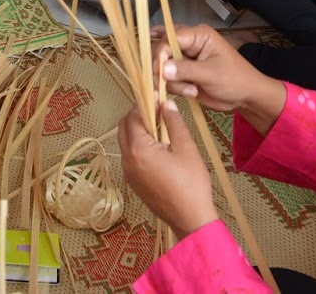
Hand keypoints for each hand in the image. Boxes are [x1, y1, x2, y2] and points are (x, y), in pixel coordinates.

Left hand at [118, 103, 217, 239]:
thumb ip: (174, 123)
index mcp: (138, 149)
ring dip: (138, 132)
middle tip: (158, 113)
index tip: (157, 97)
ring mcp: (128, 173)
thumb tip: (166, 103)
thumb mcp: (186, 148)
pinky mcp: (134, 183)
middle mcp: (127, 160)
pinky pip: (131, 157)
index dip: (144, 104)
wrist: (190, 219)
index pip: (132, 116)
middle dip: (138, 116)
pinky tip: (159, 150)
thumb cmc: (191, 184)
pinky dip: (139, 147)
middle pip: (124, 128)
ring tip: (161, 131)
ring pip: (126, 142)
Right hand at [157, 23, 285, 120]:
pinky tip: (193, 93)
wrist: (245, 97)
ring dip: (175, 82)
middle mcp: (189, 44)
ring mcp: (185, 60)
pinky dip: (176, 88)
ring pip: (164, 67)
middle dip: (165, 68)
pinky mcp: (183, 75)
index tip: (158, 70)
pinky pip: (169, 79)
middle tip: (168, 81)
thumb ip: (185, 70)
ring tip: (193, 90)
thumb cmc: (234, 79)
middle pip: (163, 50)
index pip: (170, 37)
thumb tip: (161, 68)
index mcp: (198, 35)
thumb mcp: (211, 73)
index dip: (161, 52)